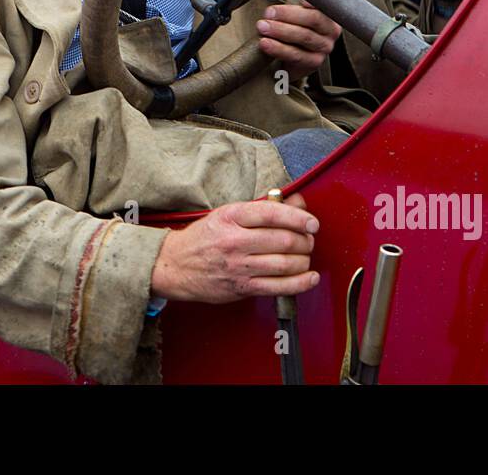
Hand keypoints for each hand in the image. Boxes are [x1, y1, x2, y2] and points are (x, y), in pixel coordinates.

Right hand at [150, 192, 318, 302]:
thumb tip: (297, 201)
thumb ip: (263, 208)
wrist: (175, 265)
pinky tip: (310, 277)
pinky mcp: (242, 287)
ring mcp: (239, 266)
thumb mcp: (228, 214)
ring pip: (285, 264)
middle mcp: (235, 241)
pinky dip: (300, 283)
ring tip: (305, 256)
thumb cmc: (204, 238)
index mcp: (231, 217)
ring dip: (304, 260)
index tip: (312, 222)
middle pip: (284, 240)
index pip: (272, 213)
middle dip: (305, 240)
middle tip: (309, 240)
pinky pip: (279, 287)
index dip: (298, 217)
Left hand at [256, 0, 340, 81]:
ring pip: (304, 37)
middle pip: (313, 19)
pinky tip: (265, 44)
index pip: (322, 2)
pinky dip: (278, 48)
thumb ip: (293, 0)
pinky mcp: (314, 62)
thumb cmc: (294, 32)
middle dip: (288, 14)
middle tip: (268, 13)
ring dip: (280, 31)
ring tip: (263, 27)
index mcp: (328, 13)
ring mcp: (325, 47)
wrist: (293, 61)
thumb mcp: (295, 14)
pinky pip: (296, 55)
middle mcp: (330, 30)